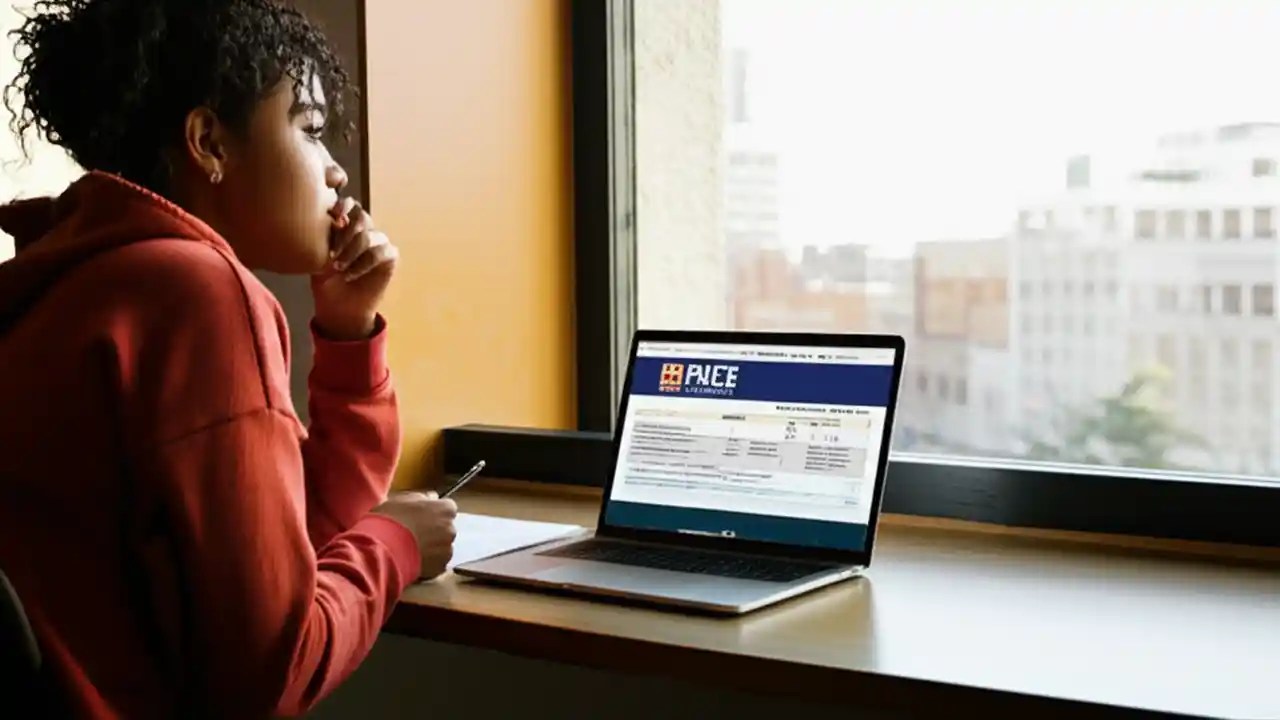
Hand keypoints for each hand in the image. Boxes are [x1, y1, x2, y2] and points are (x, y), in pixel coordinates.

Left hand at [311, 198, 398, 340]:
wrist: (340, 310)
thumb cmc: (326, 284)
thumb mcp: (319, 260)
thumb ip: (327, 240)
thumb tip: (336, 222)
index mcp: (345, 227)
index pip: (349, 206)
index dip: (344, 204)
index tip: (334, 213)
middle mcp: (363, 232)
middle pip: (361, 217)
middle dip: (346, 234)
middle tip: (332, 254)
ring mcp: (378, 243)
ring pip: (370, 235)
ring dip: (353, 251)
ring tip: (340, 268)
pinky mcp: (389, 257)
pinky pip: (381, 252)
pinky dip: (364, 263)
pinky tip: (351, 275)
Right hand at [370, 491, 457, 579]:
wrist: (383, 549)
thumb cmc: (391, 519)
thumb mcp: (402, 500)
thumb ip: (422, 498)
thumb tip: (431, 498)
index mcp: (445, 509)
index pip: (447, 508)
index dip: (434, 512)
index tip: (423, 516)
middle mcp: (451, 529)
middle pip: (446, 528)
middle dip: (435, 530)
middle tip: (415, 534)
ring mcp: (447, 550)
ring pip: (442, 547)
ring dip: (432, 548)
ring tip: (412, 550)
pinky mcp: (440, 568)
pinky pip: (437, 563)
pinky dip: (428, 563)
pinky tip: (413, 560)